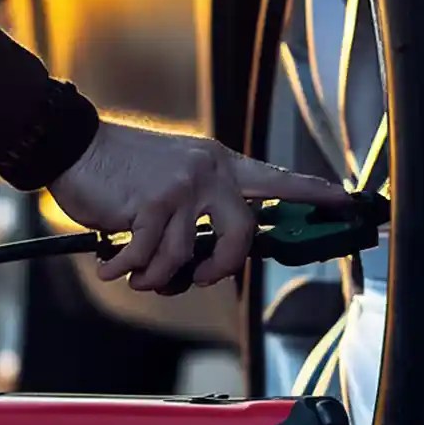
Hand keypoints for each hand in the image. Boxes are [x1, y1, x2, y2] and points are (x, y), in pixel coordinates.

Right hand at [47, 120, 352, 290]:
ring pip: (187, 255)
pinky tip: (115, 268)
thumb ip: (199, 209)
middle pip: (242, 235)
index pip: (277, 180)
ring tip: (139, 274)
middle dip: (220, 268)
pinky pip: (151, 256)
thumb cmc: (120, 171)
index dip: (314, 194)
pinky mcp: (153, 201)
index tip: (347, 202)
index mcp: (220, 164)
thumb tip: (208, 259)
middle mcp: (209, 172)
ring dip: (157, 276)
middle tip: (199, 277)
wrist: (76, 147)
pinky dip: (129, 270)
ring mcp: (183, 185)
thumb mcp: (172, 179)